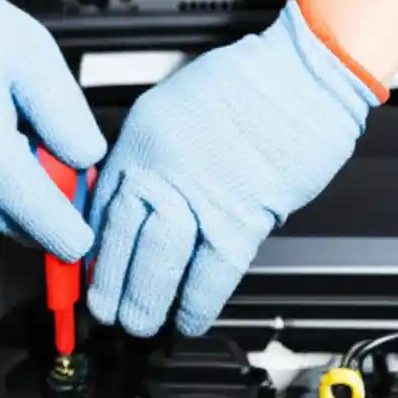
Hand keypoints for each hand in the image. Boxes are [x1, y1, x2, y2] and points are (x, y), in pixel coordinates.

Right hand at [0, 0, 104, 260]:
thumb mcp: (34, 56)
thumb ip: (65, 114)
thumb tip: (87, 162)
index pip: (25, 203)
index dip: (60, 231)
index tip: (86, 246)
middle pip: (11, 221)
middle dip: (51, 216)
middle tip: (78, 179)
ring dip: (27, 205)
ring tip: (41, 152)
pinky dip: (3, 196)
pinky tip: (14, 155)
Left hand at [87, 0, 384, 335]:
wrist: (305, 74)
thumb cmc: (251, 83)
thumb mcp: (174, 108)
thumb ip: (151, 157)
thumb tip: (134, 204)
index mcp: (140, 139)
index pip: (99, 207)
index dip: (94, 249)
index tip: (92, 272)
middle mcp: (163, 168)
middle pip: (119, 238)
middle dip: (109, 284)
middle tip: (107, 309)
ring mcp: (200, 195)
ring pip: (157, 262)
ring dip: (146, 301)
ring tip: (141, 322)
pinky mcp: (242, 217)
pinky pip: (210, 274)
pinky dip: (196, 303)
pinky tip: (188, 318)